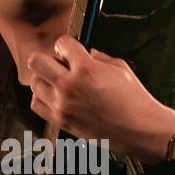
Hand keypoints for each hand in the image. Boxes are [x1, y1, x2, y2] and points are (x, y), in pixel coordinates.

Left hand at [27, 35, 174, 164]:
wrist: (139, 130)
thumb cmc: (134, 101)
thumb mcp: (119, 67)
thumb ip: (96, 57)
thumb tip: (84, 53)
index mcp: (85, 69)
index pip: (61, 43)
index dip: (67, 44)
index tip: (70, 49)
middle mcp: (69, 87)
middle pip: (36, 61)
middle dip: (47, 58)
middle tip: (58, 64)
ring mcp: (62, 106)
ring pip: (35, 83)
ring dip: (45, 79)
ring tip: (58, 82)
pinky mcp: (61, 121)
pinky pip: (37, 105)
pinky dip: (42, 98)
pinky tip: (55, 97)